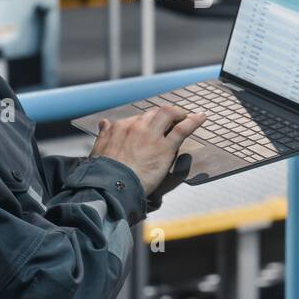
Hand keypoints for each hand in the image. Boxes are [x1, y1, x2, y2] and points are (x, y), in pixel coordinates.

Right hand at [89, 106, 205, 194]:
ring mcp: (151, 135)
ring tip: (185, 116)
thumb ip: (104, 135)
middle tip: (172, 118)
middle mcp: (136, 126)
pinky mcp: (164, 147)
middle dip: (164, 115)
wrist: (110, 185)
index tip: (153, 125)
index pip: (138, 119)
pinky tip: (200, 118)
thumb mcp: (98, 149)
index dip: (148, 121)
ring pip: (168, 115)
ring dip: (178, 114)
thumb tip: (104, 123)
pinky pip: (181, 129)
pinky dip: (193, 121)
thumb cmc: (103, 173)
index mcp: (120, 128)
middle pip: (153, 114)